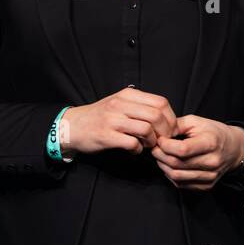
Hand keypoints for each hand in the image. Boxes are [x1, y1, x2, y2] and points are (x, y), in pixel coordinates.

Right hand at [59, 88, 176, 155]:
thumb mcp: (121, 103)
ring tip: (147, 145)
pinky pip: (132, 143)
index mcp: (128, 95)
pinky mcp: (106, 136)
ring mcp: (112, 120)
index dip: (171, 118)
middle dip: (165, 132)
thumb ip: (142, 106)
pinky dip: (138, 150)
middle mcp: (120, 104)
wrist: (72, 126)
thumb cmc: (101, 116)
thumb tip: (167, 119)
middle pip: (156, 116)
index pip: (161, 102)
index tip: (170, 129)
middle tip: (163, 140)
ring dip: (152, 141)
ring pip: (146, 129)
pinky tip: (134, 150)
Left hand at [150, 115, 243, 190]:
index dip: (165, 145)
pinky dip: (171, 175)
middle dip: (160, 156)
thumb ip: (176, 125)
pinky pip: (181, 184)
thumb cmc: (214, 133)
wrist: (234, 148)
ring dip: (163, 166)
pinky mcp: (206, 185)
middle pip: (177, 164)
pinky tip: (170, 166)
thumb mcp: (197, 121)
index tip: (160, 140)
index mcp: (211, 143)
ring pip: (176, 176)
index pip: (182, 150)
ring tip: (161, 157)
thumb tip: (159, 134)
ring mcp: (210, 176)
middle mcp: (212, 162)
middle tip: (156, 148)